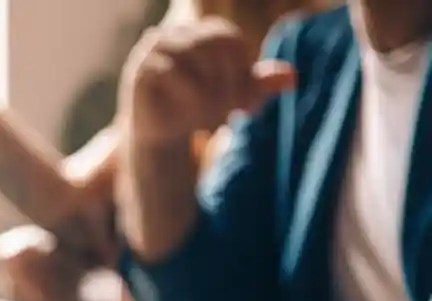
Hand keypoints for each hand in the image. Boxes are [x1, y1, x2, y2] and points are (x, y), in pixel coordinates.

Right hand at [122, 18, 296, 144]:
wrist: (157, 137)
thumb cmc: (194, 111)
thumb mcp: (232, 98)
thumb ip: (258, 85)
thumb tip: (292, 77)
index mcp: (198, 33)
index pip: (229, 40)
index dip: (243, 72)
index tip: (247, 108)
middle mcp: (174, 34)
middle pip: (214, 43)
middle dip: (229, 83)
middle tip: (230, 117)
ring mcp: (153, 49)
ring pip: (194, 54)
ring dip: (209, 92)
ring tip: (209, 121)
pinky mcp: (139, 70)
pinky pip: (171, 72)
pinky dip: (188, 97)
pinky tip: (191, 119)